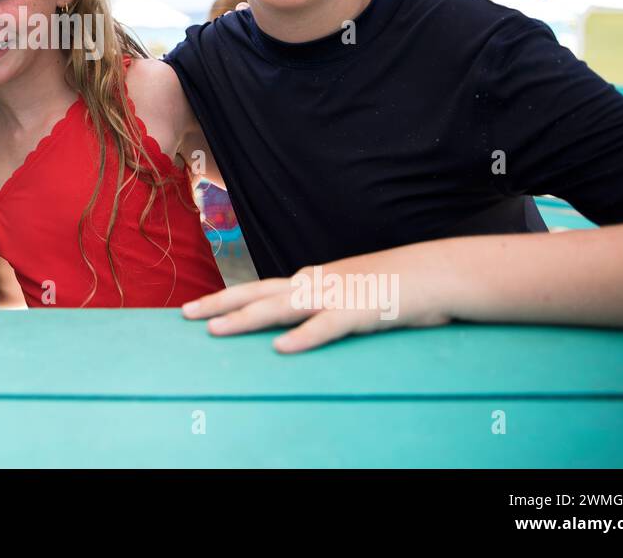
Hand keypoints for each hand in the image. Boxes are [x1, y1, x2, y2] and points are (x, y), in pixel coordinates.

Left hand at [181, 247, 454, 352]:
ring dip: (246, 319)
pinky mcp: (361, 312)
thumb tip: (302, 322)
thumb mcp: (352, 293)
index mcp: (314, 280)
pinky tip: (281, 349)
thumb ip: (326, 305)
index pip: (261, 288)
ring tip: (216, 331)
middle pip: (259, 293)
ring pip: (282, 308)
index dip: (229, 297)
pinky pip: (327, 327)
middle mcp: (317, 283)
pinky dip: (304, 337)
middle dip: (221, 304)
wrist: (437, 272)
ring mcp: (336, 296)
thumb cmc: (396, 285)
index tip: (198, 306)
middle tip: (185, 315)